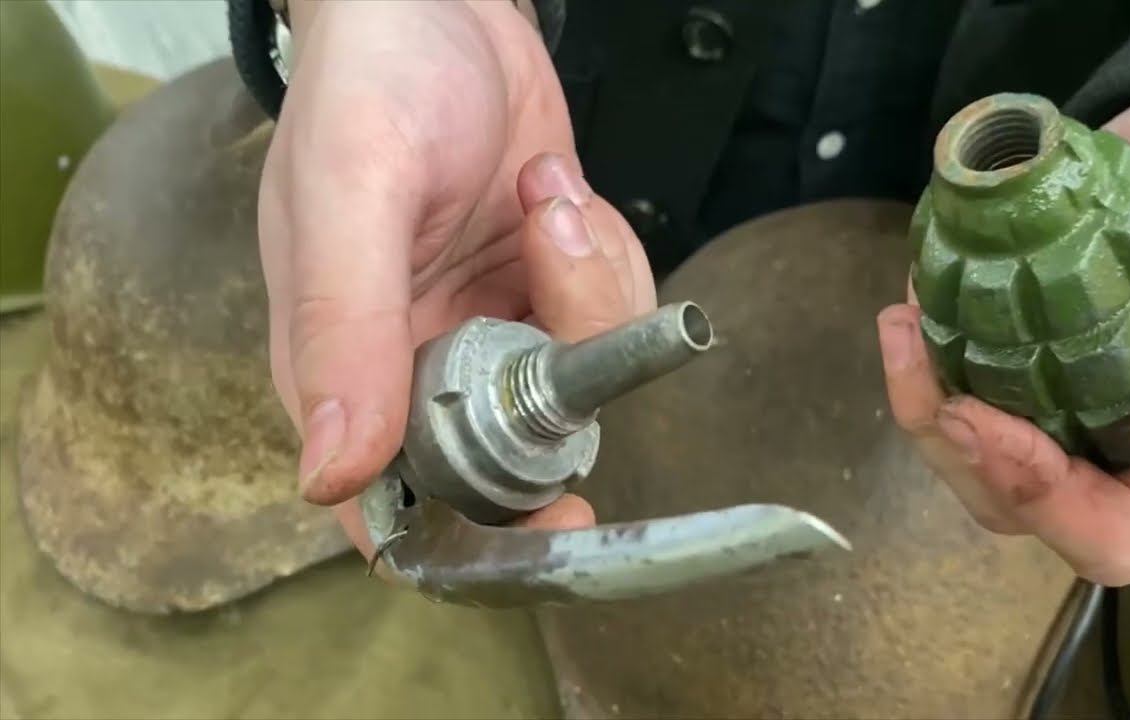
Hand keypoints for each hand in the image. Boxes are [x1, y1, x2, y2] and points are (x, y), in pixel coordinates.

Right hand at [257, 0, 655, 556]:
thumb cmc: (373, 80)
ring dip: (587, 293)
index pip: (395, 502)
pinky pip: (606, 318)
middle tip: (563, 283)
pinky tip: (556, 193)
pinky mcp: (541, 285)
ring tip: (542, 199)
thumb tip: (331, 476)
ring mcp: (486, 324)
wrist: (439, 1)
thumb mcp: (351, 192)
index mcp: (344, 364)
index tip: (556, 515)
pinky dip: (604, 261)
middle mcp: (416, 361)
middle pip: (514, 450)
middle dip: (562, 385)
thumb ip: (343, 331)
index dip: (472, 539)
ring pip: (575, 380)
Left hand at [878, 86, 1129, 584]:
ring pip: (986, 470)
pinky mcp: (1037, 385)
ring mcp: (1083, 428)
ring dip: (928, 409)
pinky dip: (931, 367)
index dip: (1043, 499)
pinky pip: (973, 406)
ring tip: (904, 325)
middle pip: (1034, 514)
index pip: (1126, 535)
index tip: (973, 417)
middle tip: (914, 359)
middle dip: (959, 451)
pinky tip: (914, 307)